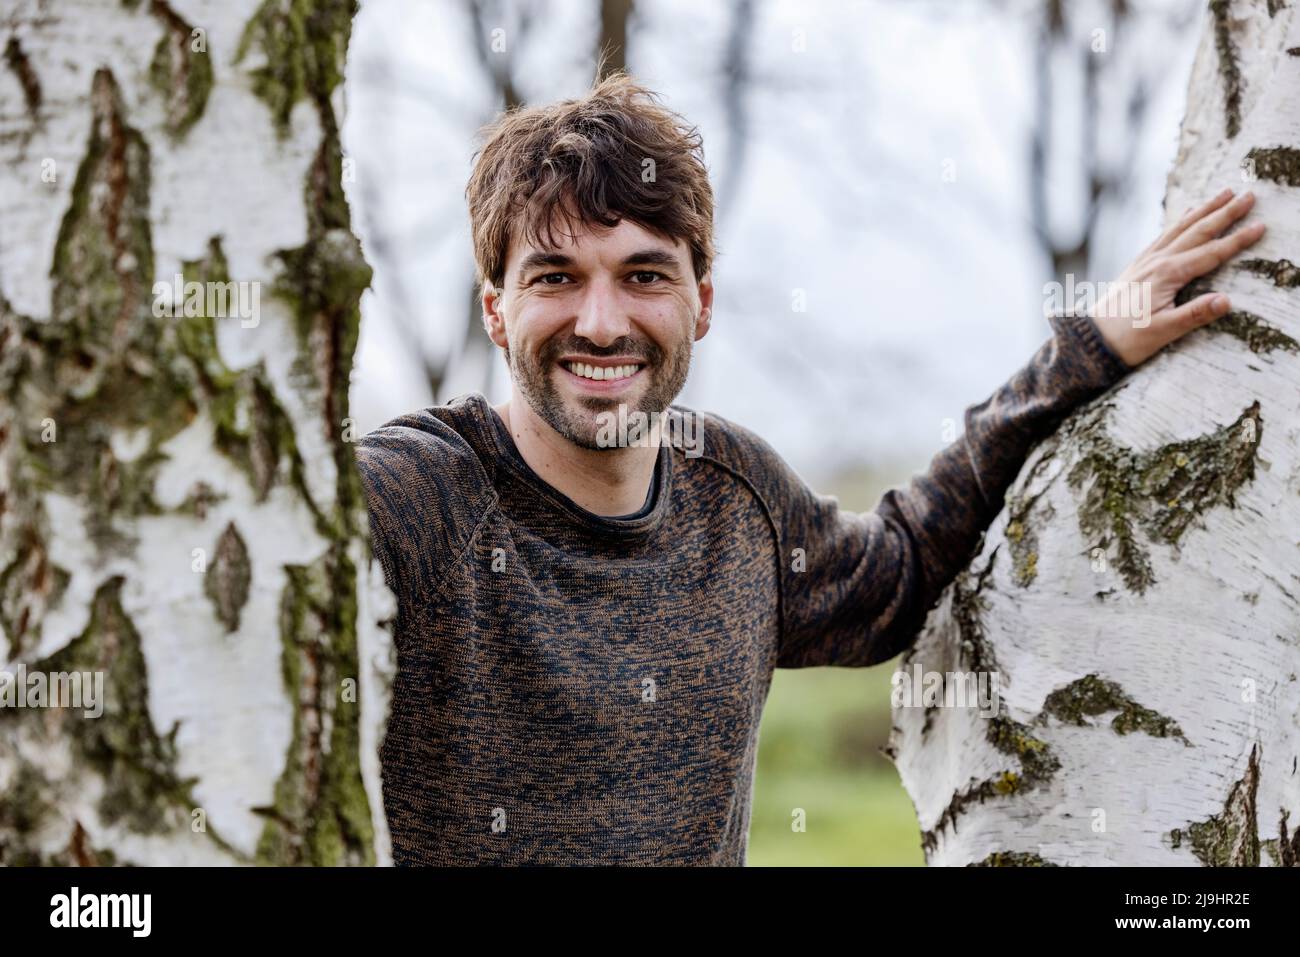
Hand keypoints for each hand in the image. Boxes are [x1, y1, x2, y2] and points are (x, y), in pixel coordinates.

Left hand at [1089, 188, 1265, 366]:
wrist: (1091, 340)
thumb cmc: (1128, 339)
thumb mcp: (1165, 331)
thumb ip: (1196, 314)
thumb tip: (1227, 300)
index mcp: (1168, 274)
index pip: (1211, 253)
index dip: (1238, 239)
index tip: (1261, 225)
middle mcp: (1157, 261)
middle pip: (1197, 231)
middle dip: (1225, 213)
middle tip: (1249, 195)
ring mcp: (1145, 261)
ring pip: (1180, 228)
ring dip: (1204, 210)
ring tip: (1223, 193)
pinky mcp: (1137, 266)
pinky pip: (1163, 236)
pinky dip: (1179, 222)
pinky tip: (1186, 217)